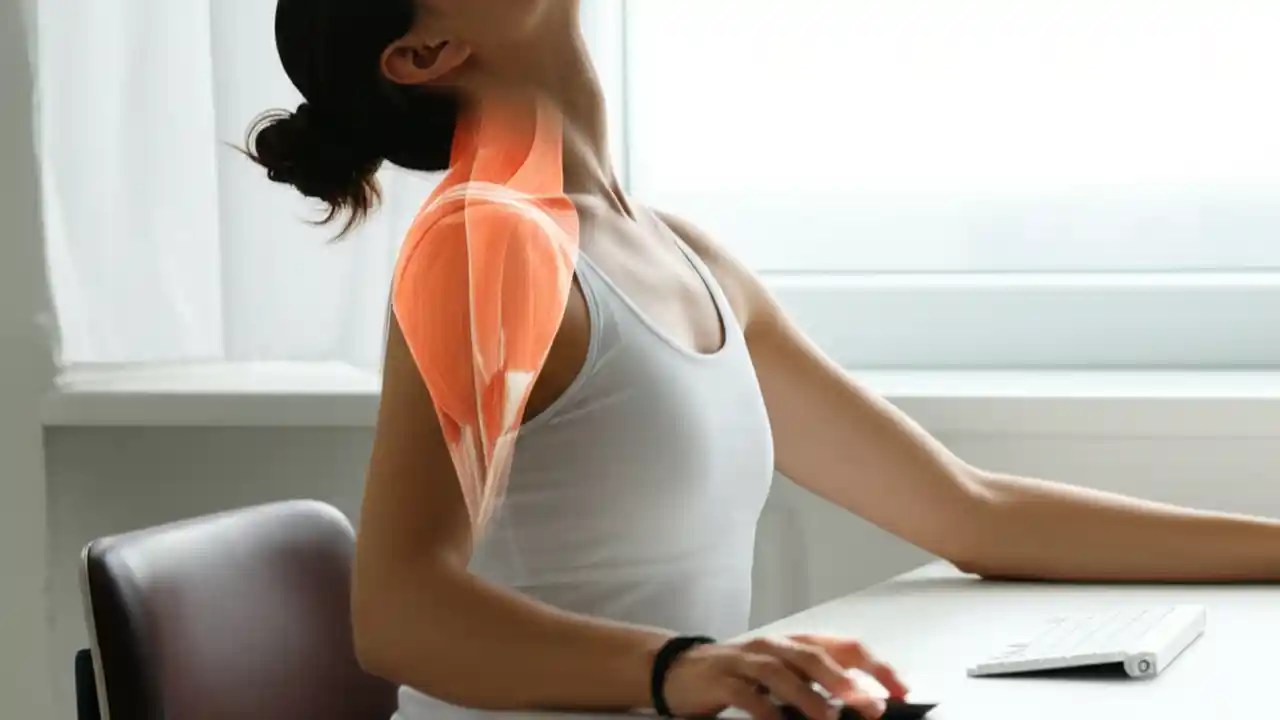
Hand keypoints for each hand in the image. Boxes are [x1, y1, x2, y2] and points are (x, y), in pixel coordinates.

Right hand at [661, 634, 908, 719]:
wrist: (680, 671)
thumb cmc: (738, 675)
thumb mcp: (781, 675)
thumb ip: (815, 684)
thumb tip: (860, 702)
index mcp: (794, 643)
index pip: (843, 646)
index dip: (874, 665)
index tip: (900, 690)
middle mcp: (773, 645)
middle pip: (813, 656)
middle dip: (844, 681)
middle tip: (870, 705)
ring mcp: (746, 660)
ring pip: (781, 672)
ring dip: (808, 696)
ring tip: (829, 719)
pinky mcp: (721, 679)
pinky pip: (746, 695)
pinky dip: (765, 710)